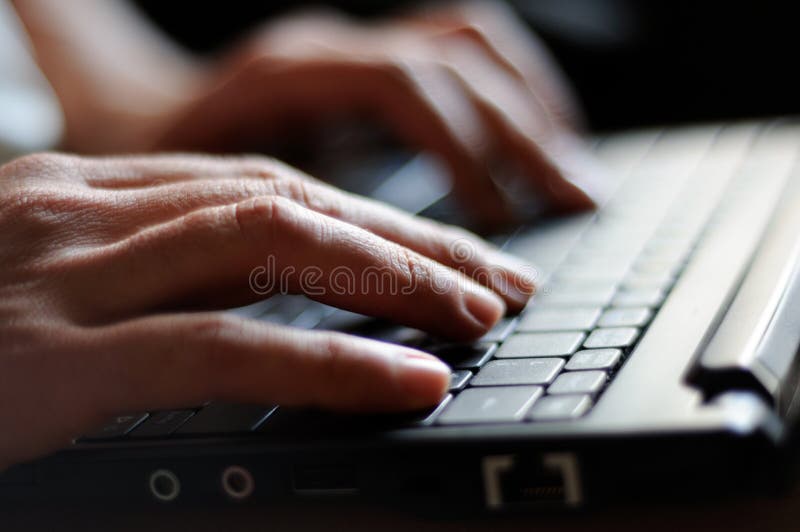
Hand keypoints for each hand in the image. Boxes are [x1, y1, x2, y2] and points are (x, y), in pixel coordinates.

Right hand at [0, 152, 535, 469]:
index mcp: (87, 198)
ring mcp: (61, 279)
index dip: (372, 219)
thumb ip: (144, 283)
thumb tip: (259, 309)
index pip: (267, 188)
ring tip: (478, 317)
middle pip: (290, 202)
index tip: (448, 256)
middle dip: (407, 241)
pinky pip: (220, 349)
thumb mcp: (47, 290)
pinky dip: (327, 363)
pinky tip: (409, 379)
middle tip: (496, 281)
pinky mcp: (44, 361)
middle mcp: (82, 215)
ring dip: (390, 280)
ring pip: (270, 248)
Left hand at [147, 2, 599, 224]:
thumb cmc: (151, 170)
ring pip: (470, 48)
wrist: (129, 110)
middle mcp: (327, 48)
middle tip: (574, 207)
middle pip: (453, 67)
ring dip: (532, 109)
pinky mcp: (368, 64)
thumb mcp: (184, 205)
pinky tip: (539, 140)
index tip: (495, 226)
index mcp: (282, 74)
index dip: (460, 150)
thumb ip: (254, 233)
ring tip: (575, 176)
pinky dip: (512, 93)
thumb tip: (342, 282)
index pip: (401, 87)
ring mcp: (352, 49)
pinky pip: (461, 52)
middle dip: (522, 140)